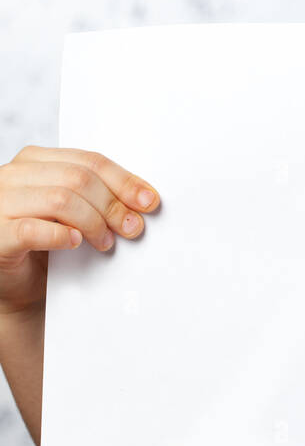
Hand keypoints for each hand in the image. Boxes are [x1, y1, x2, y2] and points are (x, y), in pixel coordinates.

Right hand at [0, 145, 159, 319]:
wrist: (16, 284)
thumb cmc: (45, 245)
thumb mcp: (71, 212)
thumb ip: (94, 195)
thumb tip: (142, 198)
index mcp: (33, 161)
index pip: (88, 161)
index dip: (123, 180)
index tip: (148, 201)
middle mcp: (12, 175)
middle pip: (78, 178)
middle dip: (112, 204)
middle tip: (132, 228)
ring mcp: (0, 203)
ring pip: (60, 199)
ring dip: (93, 222)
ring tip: (105, 242)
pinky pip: (31, 229)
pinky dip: (59, 235)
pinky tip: (75, 242)